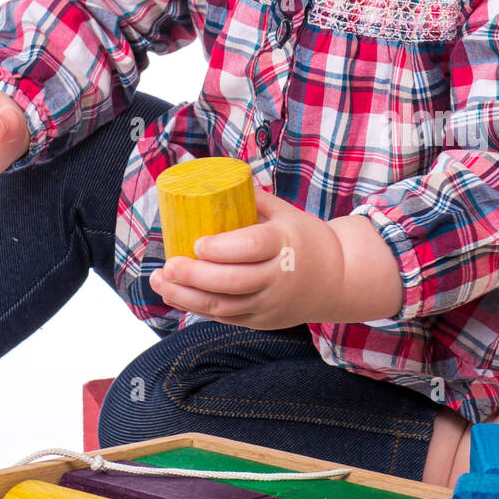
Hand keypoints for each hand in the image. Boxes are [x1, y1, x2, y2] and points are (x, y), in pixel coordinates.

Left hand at [151, 182, 345, 330]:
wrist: (339, 279)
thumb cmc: (305, 237)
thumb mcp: (284, 211)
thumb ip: (249, 198)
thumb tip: (211, 177)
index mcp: (284, 243)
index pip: (251, 248)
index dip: (222, 249)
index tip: (196, 243)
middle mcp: (278, 278)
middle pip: (233, 282)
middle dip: (195, 276)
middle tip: (167, 265)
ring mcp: (270, 304)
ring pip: (224, 305)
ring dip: (187, 296)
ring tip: (159, 280)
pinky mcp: (262, 321)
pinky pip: (226, 317)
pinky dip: (197, 308)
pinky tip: (174, 295)